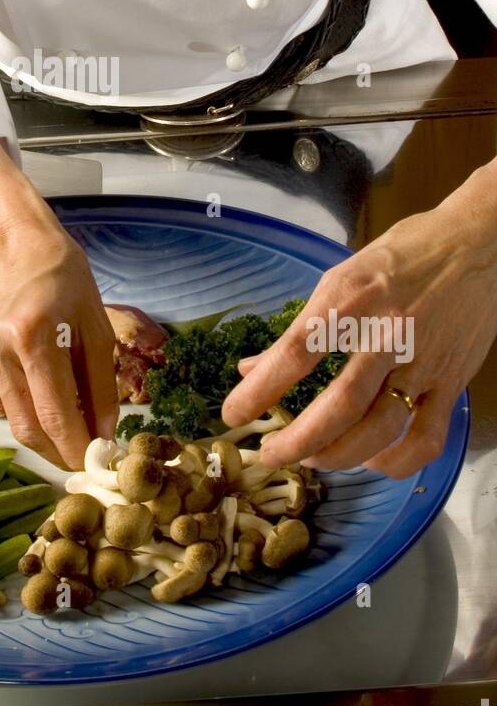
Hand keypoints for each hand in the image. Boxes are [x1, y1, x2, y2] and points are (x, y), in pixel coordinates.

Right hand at [0, 133, 117, 468]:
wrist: (10, 245)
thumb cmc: (63, 277)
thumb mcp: (95, 323)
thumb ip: (100, 383)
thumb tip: (105, 433)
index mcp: (32, 336)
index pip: (56, 414)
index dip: (79, 448)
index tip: (100, 464)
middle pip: (30, 429)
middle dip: (61, 453)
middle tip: (89, 460)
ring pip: (16, 421)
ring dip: (48, 437)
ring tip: (76, 432)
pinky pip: (7, 401)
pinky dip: (30, 407)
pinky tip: (45, 386)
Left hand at [220, 163, 496, 477]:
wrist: (477, 244)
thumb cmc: (405, 253)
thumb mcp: (343, 275)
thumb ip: (303, 326)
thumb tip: (254, 366)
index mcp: (351, 299)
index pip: (296, 352)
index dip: (261, 390)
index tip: (233, 413)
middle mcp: (386, 333)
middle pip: (339, 404)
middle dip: (298, 440)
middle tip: (271, 454)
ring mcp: (423, 361)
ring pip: (379, 428)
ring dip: (340, 455)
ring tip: (313, 460)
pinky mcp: (450, 380)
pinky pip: (426, 437)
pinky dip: (397, 460)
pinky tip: (374, 461)